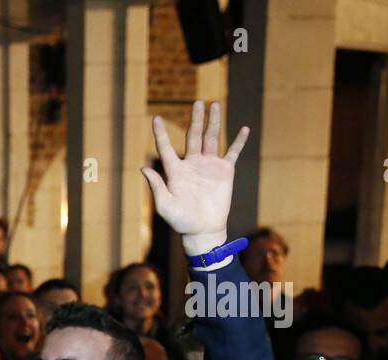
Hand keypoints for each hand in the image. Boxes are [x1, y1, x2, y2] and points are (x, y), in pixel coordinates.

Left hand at [142, 101, 249, 254]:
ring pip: (212, 139)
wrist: (203, 229)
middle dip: (196, 119)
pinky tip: (244, 129)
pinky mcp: (225, 172)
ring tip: (214, 105)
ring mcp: (209, 166)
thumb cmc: (180, 220)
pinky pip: (233, 153)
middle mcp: (192, 164)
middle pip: (193, 136)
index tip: (156, 118)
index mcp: (175, 171)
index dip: (161, 134)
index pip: (166, 148)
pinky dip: (239, 141)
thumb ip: (156, 186)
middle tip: (197, 102)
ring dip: (214, 122)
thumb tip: (143, 168)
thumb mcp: (164, 205)